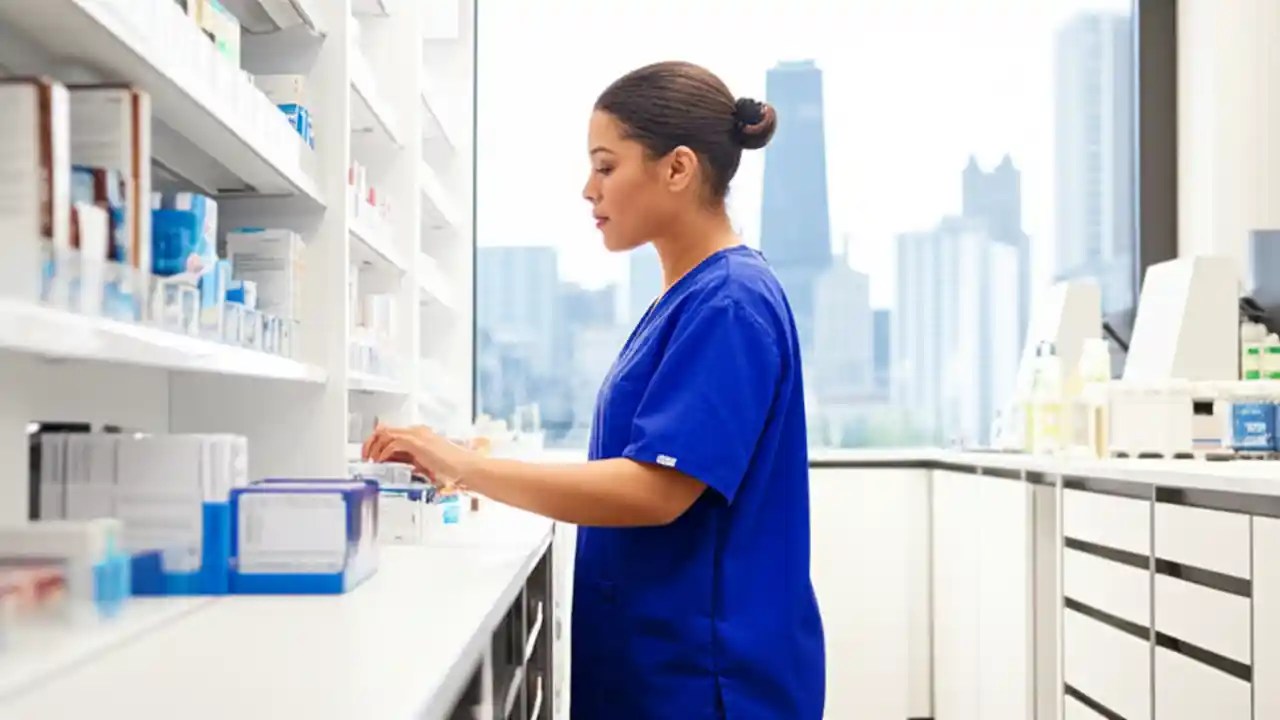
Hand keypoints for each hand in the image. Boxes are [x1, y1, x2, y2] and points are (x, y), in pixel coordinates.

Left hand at [362, 423, 476, 485]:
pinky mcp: (417, 443)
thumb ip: (412, 462)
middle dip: (371, 443)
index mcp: (420, 435)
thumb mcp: (426, 465)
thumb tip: (397, 465)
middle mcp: (417, 431)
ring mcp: (417, 435)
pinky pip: (393, 442)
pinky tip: (382, 462)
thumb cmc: (453, 469)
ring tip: (371, 460)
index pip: (392, 433)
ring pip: (385, 433)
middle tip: (366, 457)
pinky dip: (384, 452)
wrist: (467, 468)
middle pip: (384, 429)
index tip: (373, 457)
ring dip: (374, 447)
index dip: (379, 444)